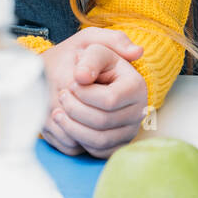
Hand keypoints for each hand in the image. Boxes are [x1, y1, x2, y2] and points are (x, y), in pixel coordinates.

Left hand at [39, 28, 144, 156]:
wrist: (90, 77)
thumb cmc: (90, 61)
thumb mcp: (92, 45)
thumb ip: (92, 54)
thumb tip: (83, 76)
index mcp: (136, 86)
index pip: (109, 101)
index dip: (84, 94)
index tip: (72, 82)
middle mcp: (139, 111)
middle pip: (102, 122)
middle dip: (74, 110)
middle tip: (61, 96)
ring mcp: (129, 130)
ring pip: (98, 141)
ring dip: (72, 128)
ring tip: (58, 112)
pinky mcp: (117, 144)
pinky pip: (96, 152)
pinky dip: (78, 141)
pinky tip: (67, 125)